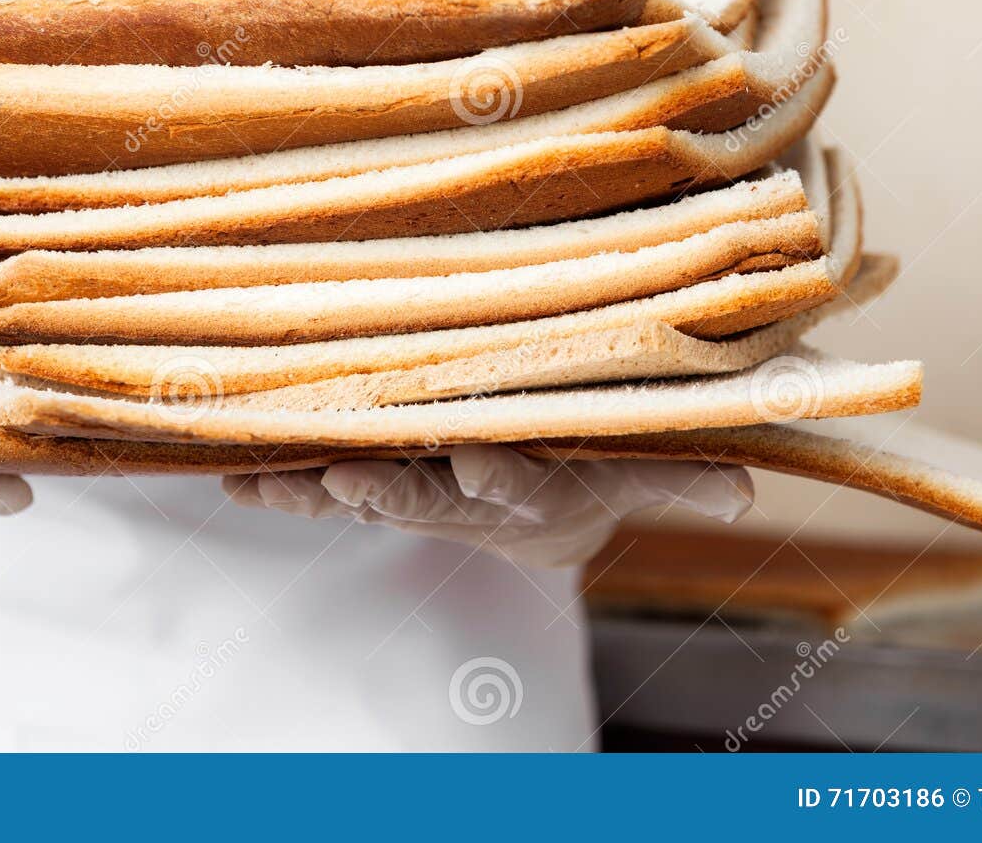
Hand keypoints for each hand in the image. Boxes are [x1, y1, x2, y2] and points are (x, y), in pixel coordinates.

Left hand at [224, 446, 750, 567]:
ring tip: (263, 486)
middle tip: (349, 479)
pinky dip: (284, 484)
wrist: (547, 515)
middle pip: (425, 498)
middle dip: (387, 491)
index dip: (499, 480)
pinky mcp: (382, 481)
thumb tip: (749, 493)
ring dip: (314, 492)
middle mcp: (468, 499)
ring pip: (364, 493)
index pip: (521, 490)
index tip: (477, 466)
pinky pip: (327, 485)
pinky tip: (232, 480)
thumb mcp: (645, 474)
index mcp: (538, 494)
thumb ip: (687, 479)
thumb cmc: (598, 470)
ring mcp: (419, 493)